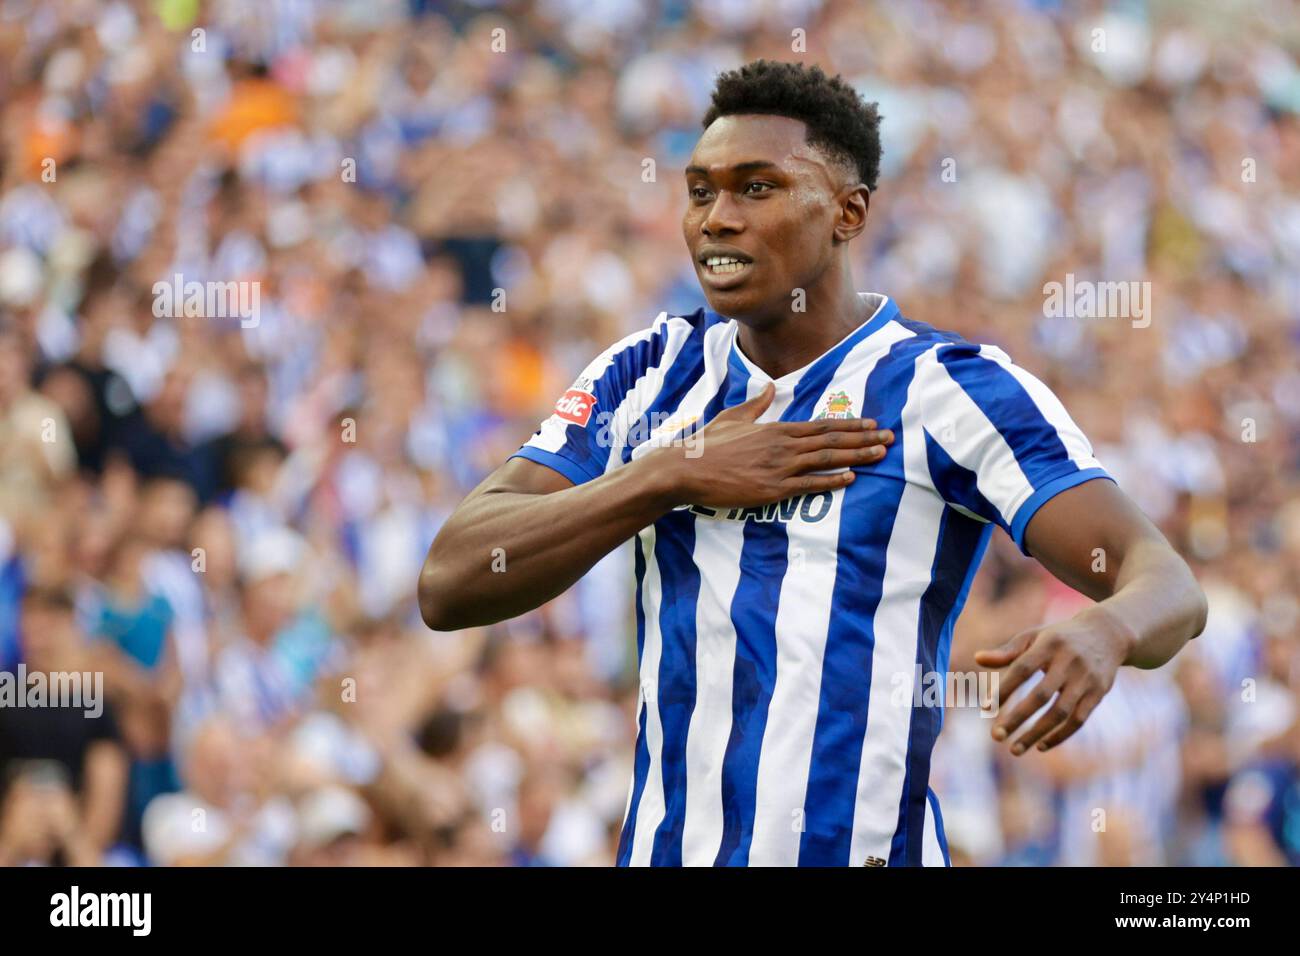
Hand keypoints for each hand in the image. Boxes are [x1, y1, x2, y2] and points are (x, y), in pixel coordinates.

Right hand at [655, 381, 893, 508]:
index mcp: (776, 428)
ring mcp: (780, 467)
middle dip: (864, 439)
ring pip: (827, 459)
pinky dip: (832, 481)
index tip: (872, 424)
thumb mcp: (733, 417)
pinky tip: (851, 478)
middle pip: (832, 440)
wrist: (687, 468)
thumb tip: (770, 389)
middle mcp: (783, 445)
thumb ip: (756, 404)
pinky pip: (810, 485)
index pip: (822, 425)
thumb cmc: (707, 444)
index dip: (850, 425)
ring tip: (881, 455)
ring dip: (857, 456)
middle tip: (890, 438)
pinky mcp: (773, 489)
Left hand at [974, 605, 1136, 754]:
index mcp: (1048, 645)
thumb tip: (977, 659)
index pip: (1022, 669)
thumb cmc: (1059, 638)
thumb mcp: (1034, 637)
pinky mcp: (1098, 693)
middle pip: (1041, 695)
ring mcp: (1086, 679)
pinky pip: (1078, 720)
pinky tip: (1040, 746)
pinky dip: (1060, 735)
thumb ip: (1007, 651)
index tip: (986, 708)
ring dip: (1037, 733)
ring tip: (1015, 750)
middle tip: (996, 737)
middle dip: (1017, 718)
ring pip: (1060, 713)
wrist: (1107, 633)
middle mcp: (1069, 662)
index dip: (1004, 689)